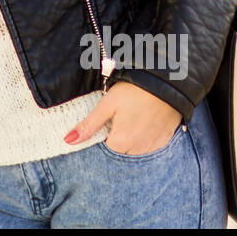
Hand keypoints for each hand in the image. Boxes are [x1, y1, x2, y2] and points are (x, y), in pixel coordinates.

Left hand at [64, 82, 181, 154]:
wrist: (168, 82)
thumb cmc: (134, 90)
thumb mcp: (107, 105)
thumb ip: (88, 125)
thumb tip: (68, 141)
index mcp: (121, 143)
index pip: (103, 151)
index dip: (100, 138)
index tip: (102, 126)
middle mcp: (137, 150)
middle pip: (119, 153)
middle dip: (114, 141)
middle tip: (117, 121)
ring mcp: (152, 147)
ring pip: (134, 152)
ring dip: (129, 143)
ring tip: (130, 121)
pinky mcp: (164, 141)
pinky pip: (149, 148)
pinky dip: (143, 140)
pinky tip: (143, 124)